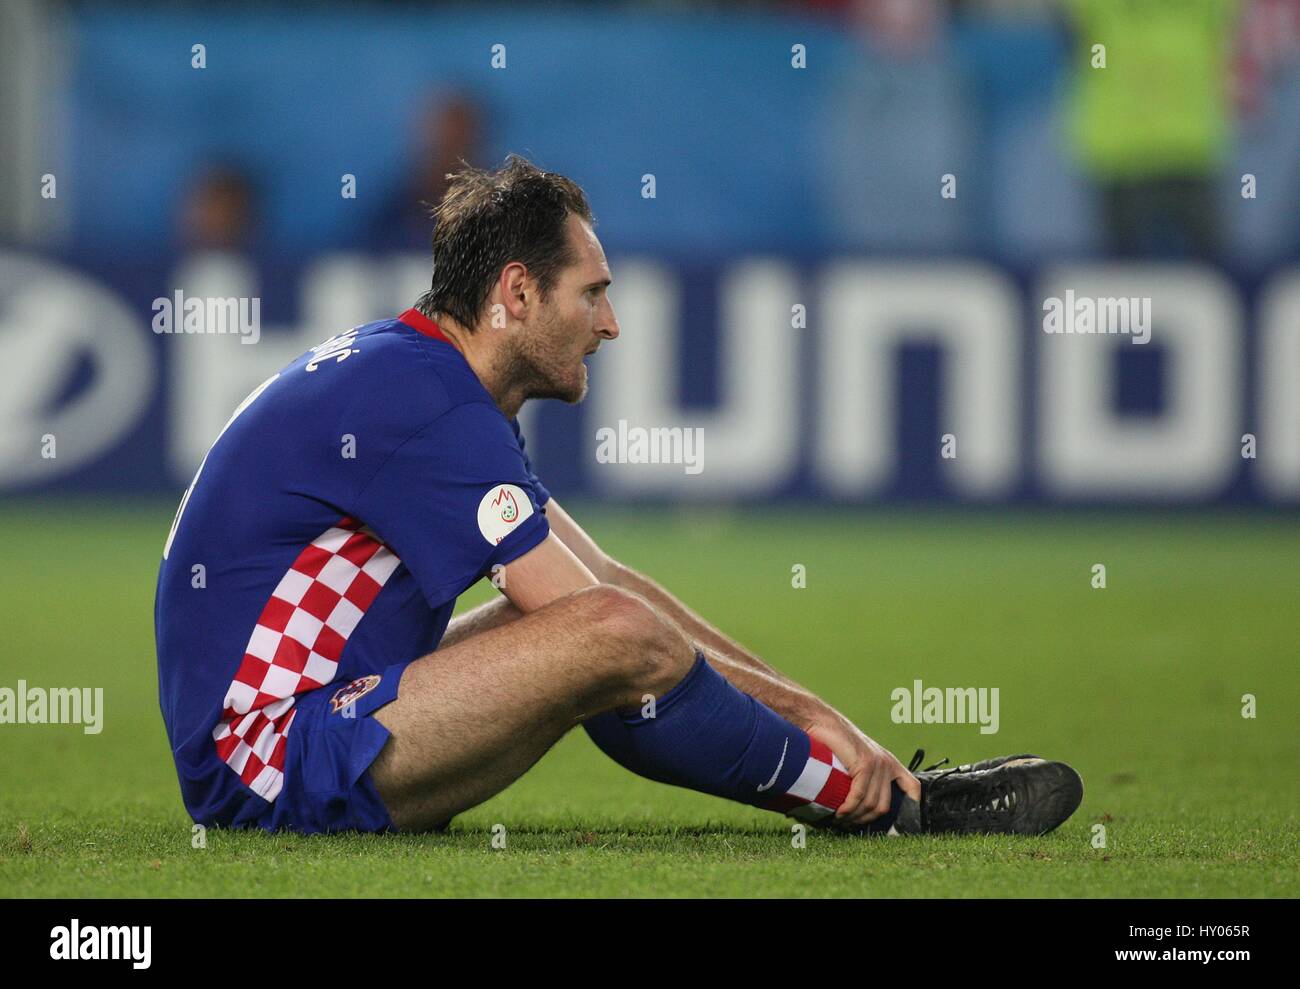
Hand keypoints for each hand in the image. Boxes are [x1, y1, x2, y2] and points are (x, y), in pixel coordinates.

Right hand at [805, 715, 920, 828]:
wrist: (822, 722)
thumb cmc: (835, 742)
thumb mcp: (857, 759)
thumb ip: (865, 777)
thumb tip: (861, 806)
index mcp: (890, 762)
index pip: (913, 788)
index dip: (911, 807)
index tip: (897, 825)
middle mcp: (887, 764)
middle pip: (884, 806)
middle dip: (866, 820)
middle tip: (850, 823)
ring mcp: (877, 763)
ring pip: (872, 804)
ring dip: (855, 817)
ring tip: (841, 819)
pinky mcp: (865, 764)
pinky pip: (860, 795)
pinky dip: (849, 809)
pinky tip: (840, 812)